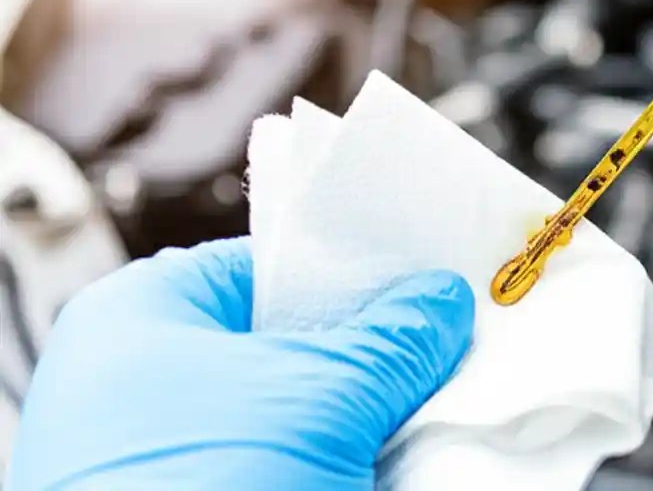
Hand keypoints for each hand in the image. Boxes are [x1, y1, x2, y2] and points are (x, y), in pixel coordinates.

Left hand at [8, 238, 474, 490]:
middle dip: (356, 358)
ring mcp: (153, 452)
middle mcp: (132, 380)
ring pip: (280, 416)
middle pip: (279, 346)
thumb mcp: (324, 397)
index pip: (265, 269)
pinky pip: (272, 465)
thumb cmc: (192, 489)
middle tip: (422, 357)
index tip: (412, 290)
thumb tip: (436, 305)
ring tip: (406, 418)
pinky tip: (370, 469)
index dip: (346, 277)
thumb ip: (393, 339)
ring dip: (346, 421)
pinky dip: (322, 465)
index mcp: (137, 314)